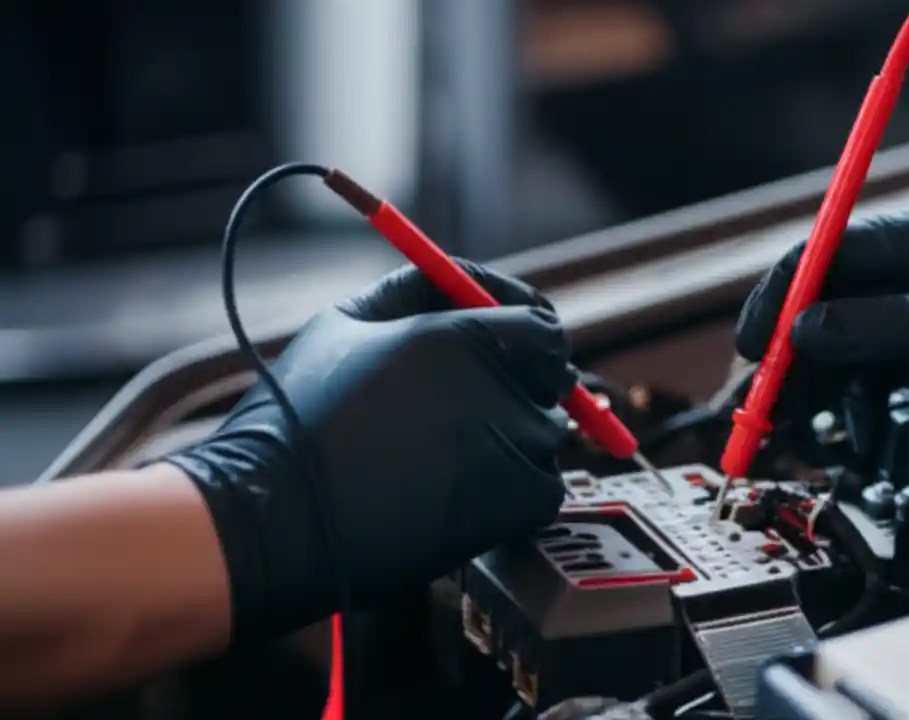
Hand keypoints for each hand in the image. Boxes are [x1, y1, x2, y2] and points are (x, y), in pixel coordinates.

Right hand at [165, 262, 574, 639]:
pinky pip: (543, 489)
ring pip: (544, 437)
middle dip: (525, 387)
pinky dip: (515, 491)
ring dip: (514, 440)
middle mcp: (506, 389)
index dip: (532, 335)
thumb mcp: (344, 323)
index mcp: (469, 335)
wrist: (278, 518)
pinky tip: (462, 493)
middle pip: (553, 381)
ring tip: (447, 456)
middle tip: (477, 405)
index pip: (545, 327)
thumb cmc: (298, 418)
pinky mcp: (518, 505)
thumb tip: (456, 283)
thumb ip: (413, 292)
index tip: (512, 346)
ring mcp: (518, 449)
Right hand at [737, 192, 908, 473]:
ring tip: (795, 430)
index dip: (784, 294)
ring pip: (858, 351)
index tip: (752, 349)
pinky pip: (891, 385)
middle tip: (760, 412)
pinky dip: (863, 408)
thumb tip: (800, 332)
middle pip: (837, 305)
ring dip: (824, 389)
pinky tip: (844, 433)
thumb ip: (884, 324)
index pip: (837, 248)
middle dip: (794, 355)